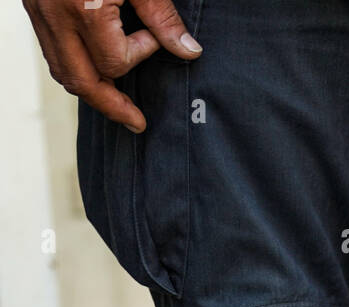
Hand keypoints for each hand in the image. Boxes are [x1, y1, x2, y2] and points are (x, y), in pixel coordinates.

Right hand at [24, 0, 200, 131]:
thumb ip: (161, 16)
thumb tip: (189, 52)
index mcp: (83, 8)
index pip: (114, 61)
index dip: (140, 54)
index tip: (152, 38)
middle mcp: (53, 14)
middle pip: (79, 81)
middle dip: (110, 106)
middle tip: (136, 123)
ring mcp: (36, 10)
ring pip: (59, 69)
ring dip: (89, 89)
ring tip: (116, 105)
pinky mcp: (30, 4)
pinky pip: (50, 49)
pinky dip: (72, 64)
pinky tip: (94, 70)